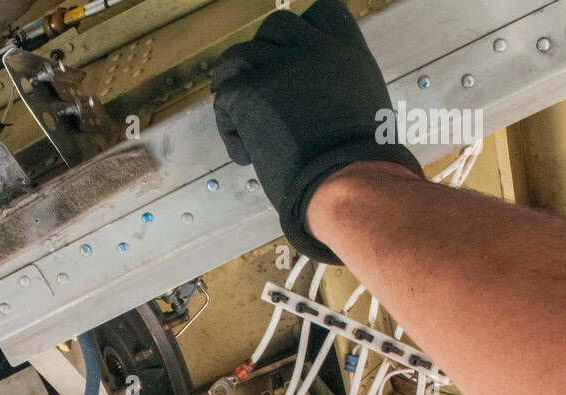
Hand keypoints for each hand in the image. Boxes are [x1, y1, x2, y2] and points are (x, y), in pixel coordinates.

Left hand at [210, 0, 421, 263]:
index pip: (320, 13)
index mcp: (345, 47)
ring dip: (235, 86)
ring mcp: (280, 66)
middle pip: (275, 29)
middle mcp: (313, 47)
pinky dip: (230, 129)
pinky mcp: (251, 91)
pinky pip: (225, 98)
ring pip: (239, 57)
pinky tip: (248, 157)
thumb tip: (318, 97)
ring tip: (240, 122)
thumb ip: (340, 86)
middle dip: (266, 59)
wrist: (348, 182)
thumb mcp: (365, 107)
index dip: (303, 36)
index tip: (296, 65)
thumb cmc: (362, 164)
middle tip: (264, 98)